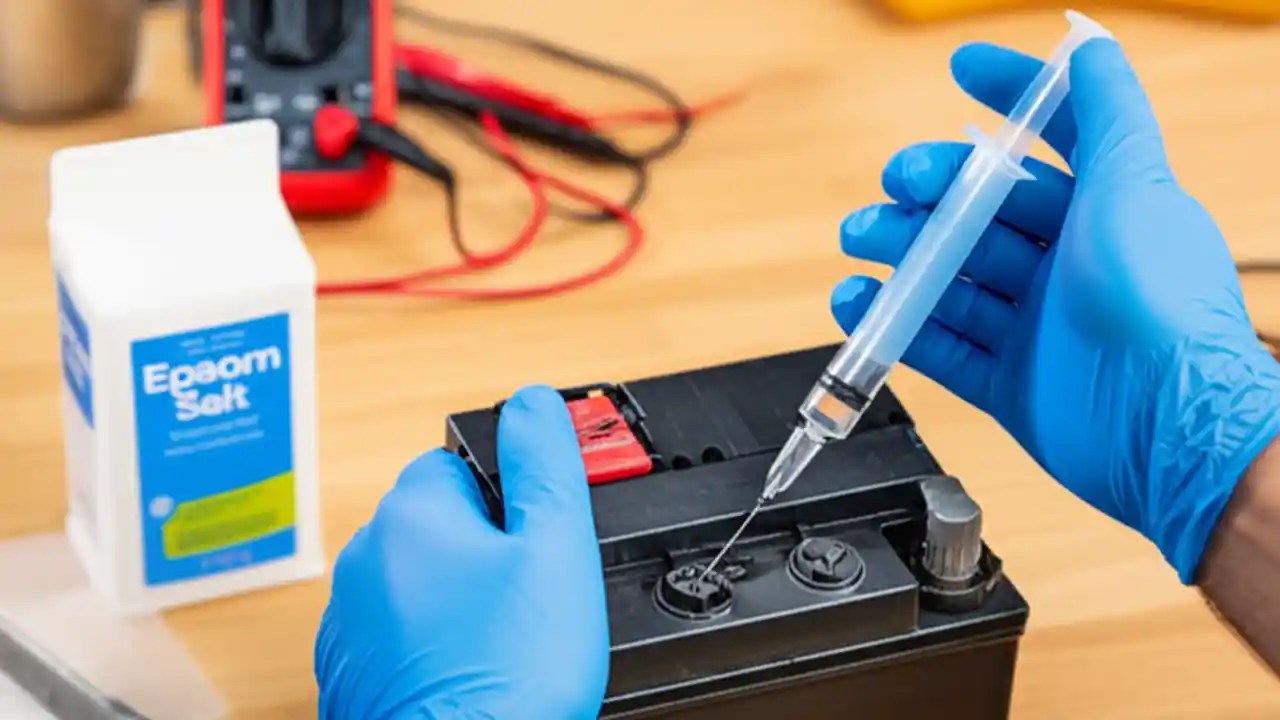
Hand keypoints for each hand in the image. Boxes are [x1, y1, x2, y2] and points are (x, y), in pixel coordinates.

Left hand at [314, 386, 608, 718]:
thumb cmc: (506, 674)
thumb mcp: (556, 548)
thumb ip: (546, 463)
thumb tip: (536, 402)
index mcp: (411, 513)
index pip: (459, 463)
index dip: (510, 498)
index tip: (537, 538)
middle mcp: (365, 559)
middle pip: (439, 524)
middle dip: (484, 551)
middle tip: (530, 597)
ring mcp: (350, 622)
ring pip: (418, 584)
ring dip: (456, 601)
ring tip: (504, 644)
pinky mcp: (349, 674)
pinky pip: (398, 637)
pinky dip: (430, 648)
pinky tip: (472, 675)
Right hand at [832, 38, 1279, 582]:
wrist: (1164, 426)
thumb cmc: (1159, 304)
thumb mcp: (1135, 188)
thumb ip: (1109, 116)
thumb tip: (1090, 46)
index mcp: (1101, 210)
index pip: (1050, 137)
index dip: (1009, 98)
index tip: (963, 70)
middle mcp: (1065, 262)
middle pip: (979, 212)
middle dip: (928, 193)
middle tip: (891, 190)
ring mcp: (1032, 323)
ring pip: (949, 276)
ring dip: (900, 256)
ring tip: (859, 244)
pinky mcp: (1006, 380)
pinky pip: (937, 345)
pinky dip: (894, 325)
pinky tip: (860, 303)